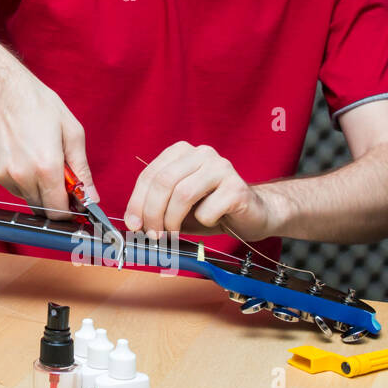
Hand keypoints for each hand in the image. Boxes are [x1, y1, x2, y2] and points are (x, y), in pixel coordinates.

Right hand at [0, 61, 92, 217]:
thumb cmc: (37, 103)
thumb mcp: (71, 131)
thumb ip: (82, 169)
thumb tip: (91, 196)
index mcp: (46, 167)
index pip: (58, 211)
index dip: (68, 209)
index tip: (71, 199)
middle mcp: (21, 175)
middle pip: (41, 207)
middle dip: (51, 196)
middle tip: (54, 172)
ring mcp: (1, 174)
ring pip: (23, 195)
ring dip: (32, 185)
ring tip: (33, 155)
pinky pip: (7, 184)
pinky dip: (15, 175)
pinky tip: (16, 152)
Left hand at [123, 142, 274, 241]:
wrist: (254, 214)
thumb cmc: (211, 209)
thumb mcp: (176, 206)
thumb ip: (156, 207)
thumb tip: (133, 223)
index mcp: (181, 152)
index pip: (150, 174)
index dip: (137, 202)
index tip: (133, 225)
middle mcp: (201, 153)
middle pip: (164, 182)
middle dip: (152, 213)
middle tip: (152, 235)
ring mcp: (221, 167)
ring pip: (183, 194)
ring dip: (172, 220)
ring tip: (172, 235)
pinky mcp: (237, 187)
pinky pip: (208, 209)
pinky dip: (203, 222)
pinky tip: (211, 221)